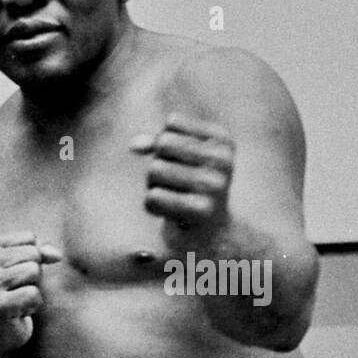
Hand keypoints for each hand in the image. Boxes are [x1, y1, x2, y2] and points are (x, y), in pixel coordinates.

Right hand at [0, 231, 61, 350]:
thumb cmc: (10, 297)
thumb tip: (57, 255)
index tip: (14, 276)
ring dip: (33, 290)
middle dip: (33, 276)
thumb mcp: (23, 268)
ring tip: (16, 301)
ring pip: (34, 272)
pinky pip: (34, 294)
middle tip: (16, 291)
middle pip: (33, 255)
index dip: (32, 259)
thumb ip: (40, 253)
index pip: (29, 239)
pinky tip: (16, 313)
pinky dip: (32, 305)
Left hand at [130, 113, 233, 244]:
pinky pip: (153, 197)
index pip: (172, 123)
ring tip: (174, 197)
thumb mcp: (179, 157)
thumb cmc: (190, 188)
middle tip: (176, 183)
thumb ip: (156, 142)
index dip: (167, 144)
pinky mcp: (201, 211)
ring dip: (154, 185)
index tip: (185, 164)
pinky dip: (152, 206)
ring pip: (155, 169)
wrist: (210, 234)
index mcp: (223, 140)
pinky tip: (171, 213)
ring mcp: (214, 185)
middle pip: (163, 144)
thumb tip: (134, 145)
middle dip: (159, 163)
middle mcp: (223, 160)